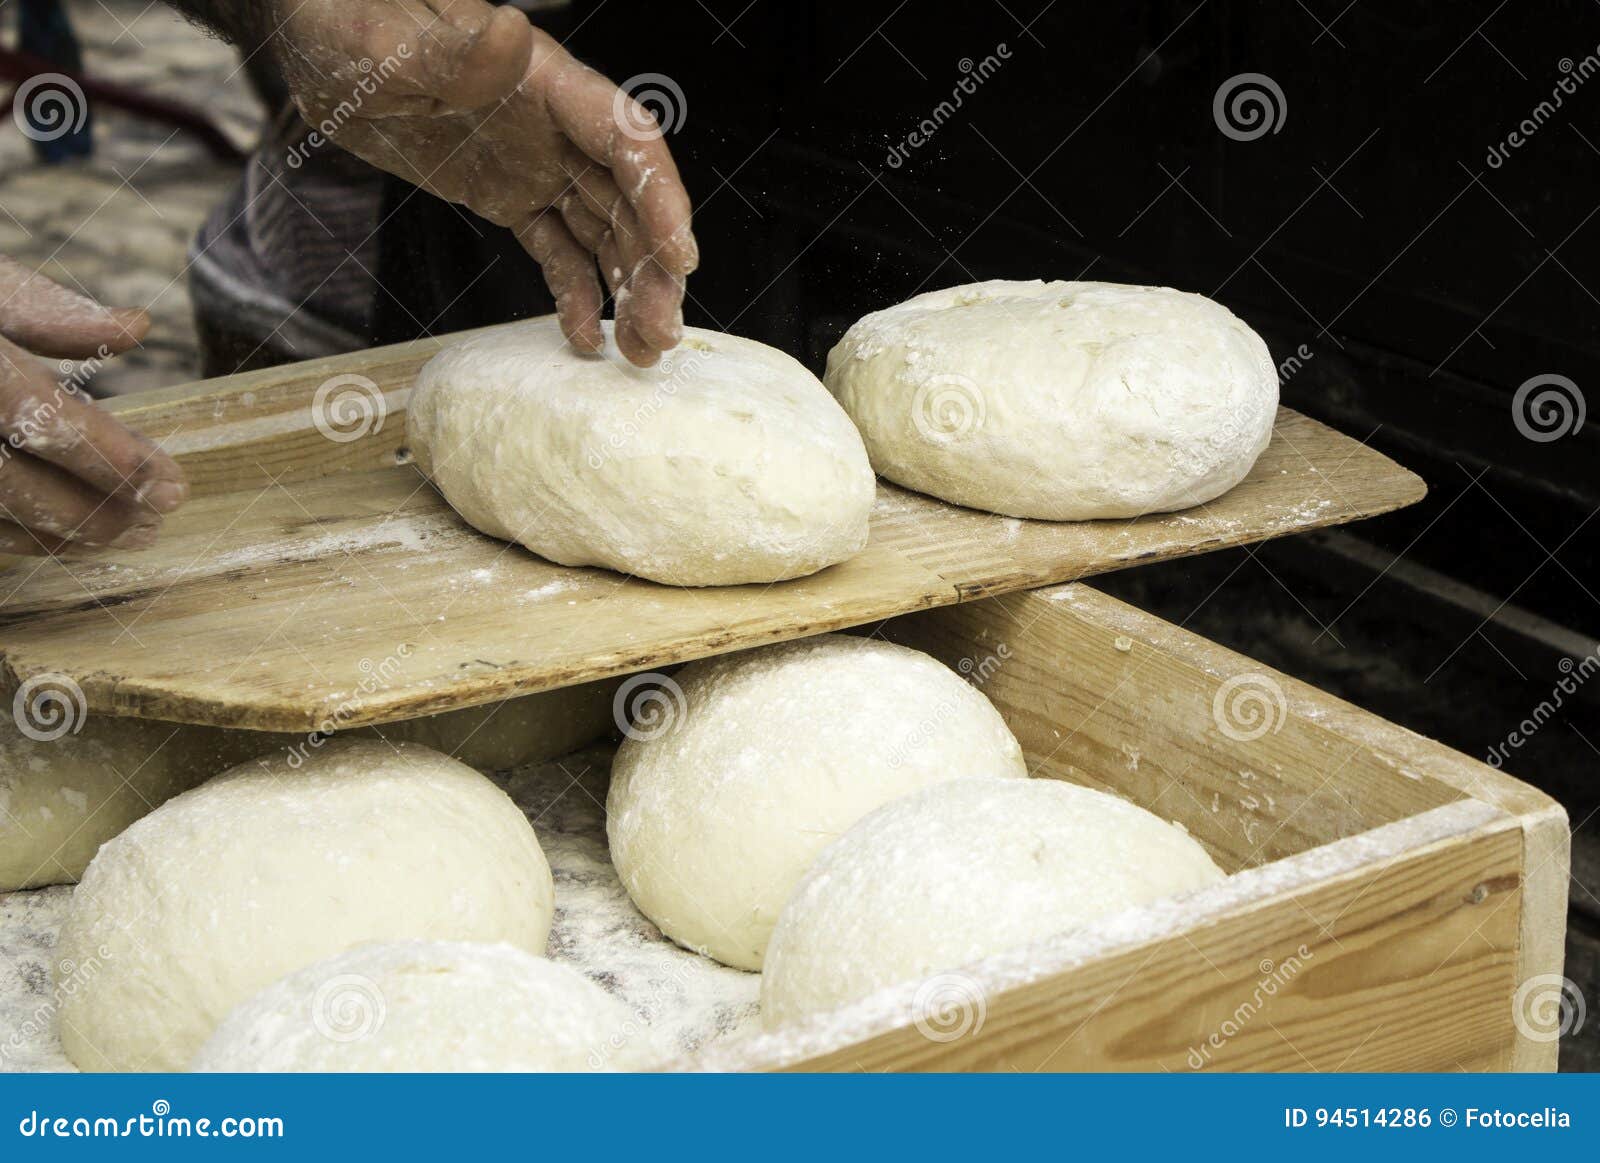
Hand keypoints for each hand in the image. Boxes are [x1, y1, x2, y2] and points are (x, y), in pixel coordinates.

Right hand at [0, 257, 187, 555]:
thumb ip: (43, 308)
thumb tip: (137, 325)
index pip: (37, 416)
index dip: (109, 457)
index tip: (171, 484)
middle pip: (10, 481)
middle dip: (91, 508)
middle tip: (159, 518)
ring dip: (55, 532)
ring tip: (122, 536)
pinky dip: (10, 534)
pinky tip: (57, 537)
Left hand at [273, 0, 697, 366]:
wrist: (311, 41)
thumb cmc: (345, 21)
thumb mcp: (386, 43)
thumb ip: (451, 52)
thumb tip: (512, 34)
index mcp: (542, 81)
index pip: (625, 140)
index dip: (660, 197)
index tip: (679, 258)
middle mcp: (553, 124)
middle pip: (627, 199)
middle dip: (651, 267)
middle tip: (659, 335)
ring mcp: (534, 162)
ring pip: (602, 230)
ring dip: (628, 289)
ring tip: (640, 351)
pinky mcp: (506, 194)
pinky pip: (555, 247)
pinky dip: (574, 292)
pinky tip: (584, 338)